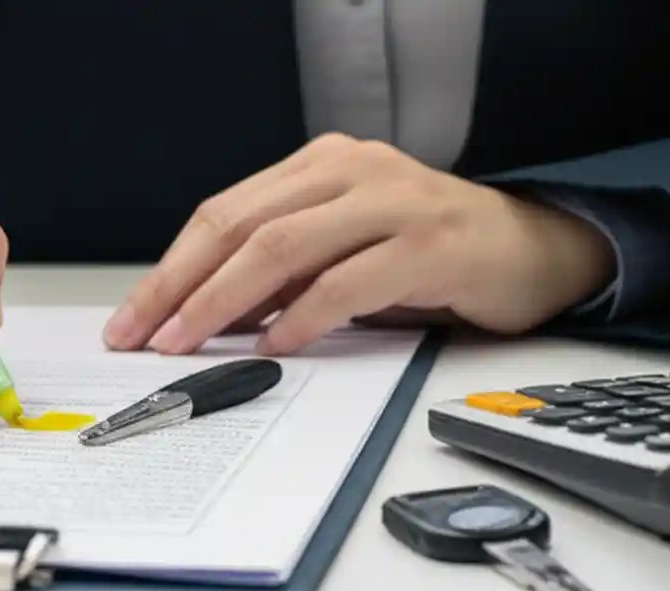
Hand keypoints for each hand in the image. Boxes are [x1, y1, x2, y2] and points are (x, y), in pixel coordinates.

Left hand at [103, 133, 615, 354]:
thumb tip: (203, 317)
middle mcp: (351, 170)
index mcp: (321, 165)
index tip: (134, 317)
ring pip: (281, 248)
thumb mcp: (343, 252)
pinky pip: (347, 282)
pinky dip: (301, 318)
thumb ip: (281, 274)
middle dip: (179, 286)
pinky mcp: (430, 243)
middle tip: (142, 336)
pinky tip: (274, 345)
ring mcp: (392, 201)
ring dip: (221, 302)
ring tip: (187, 344)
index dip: (171, 268)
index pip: (224, 213)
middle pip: (239, 226)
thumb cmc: (428, 254)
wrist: (535, 249)